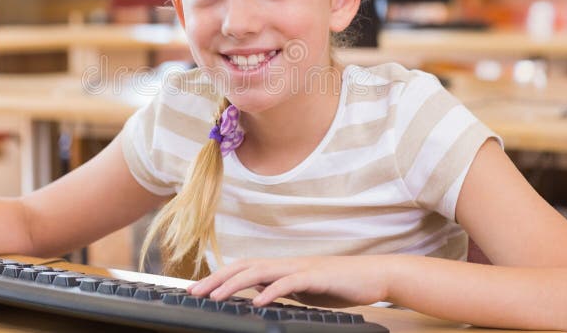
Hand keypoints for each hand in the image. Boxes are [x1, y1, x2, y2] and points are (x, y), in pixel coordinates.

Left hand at [186, 255, 389, 307]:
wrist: (372, 276)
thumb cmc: (339, 284)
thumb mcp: (302, 290)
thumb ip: (279, 289)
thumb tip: (257, 294)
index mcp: (281, 268)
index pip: (243, 269)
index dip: (219, 277)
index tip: (198, 289)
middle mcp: (286, 264)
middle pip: (243, 266)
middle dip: (217, 278)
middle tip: (194, 292)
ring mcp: (300, 268)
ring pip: (260, 271)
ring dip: (235, 284)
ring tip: (216, 296)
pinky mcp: (316, 277)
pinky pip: (289, 283)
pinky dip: (271, 291)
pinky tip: (257, 302)